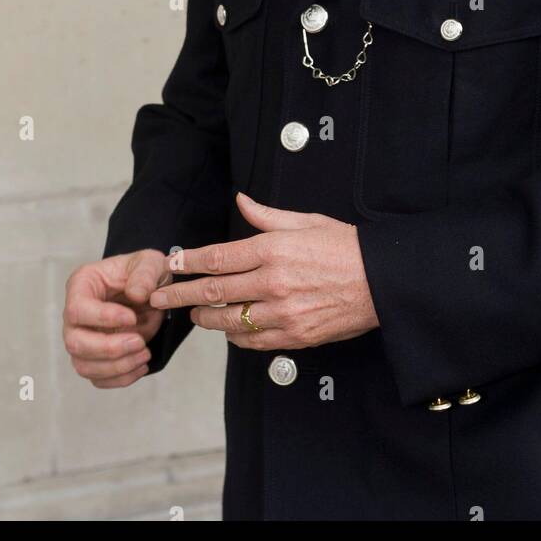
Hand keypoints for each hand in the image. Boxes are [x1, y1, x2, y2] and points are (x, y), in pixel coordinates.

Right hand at [63, 249, 170, 386]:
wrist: (149, 288)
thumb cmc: (142, 272)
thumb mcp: (150, 262)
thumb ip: (145, 273)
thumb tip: (137, 294)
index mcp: (81, 286)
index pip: (77, 309)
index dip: (103, 318)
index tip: (131, 317)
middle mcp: (75, 316)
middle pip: (74, 343)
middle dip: (108, 348)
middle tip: (139, 341)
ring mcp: (82, 340)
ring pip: (84, 366)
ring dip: (117, 366)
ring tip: (145, 353)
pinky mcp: (94, 359)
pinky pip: (99, 378)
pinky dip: (121, 378)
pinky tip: (141, 365)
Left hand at [147, 193, 379, 350]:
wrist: (382, 280)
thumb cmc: (346, 246)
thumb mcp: (306, 221)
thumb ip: (268, 215)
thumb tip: (242, 199)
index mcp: (274, 249)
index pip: (218, 257)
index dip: (189, 261)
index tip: (171, 263)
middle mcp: (273, 282)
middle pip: (215, 290)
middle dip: (181, 294)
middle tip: (158, 298)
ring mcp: (283, 312)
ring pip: (229, 320)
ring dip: (206, 317)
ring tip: (194, 313)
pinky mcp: (295, 335)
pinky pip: (253, 341)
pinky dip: (235, 337)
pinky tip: (228, 331)